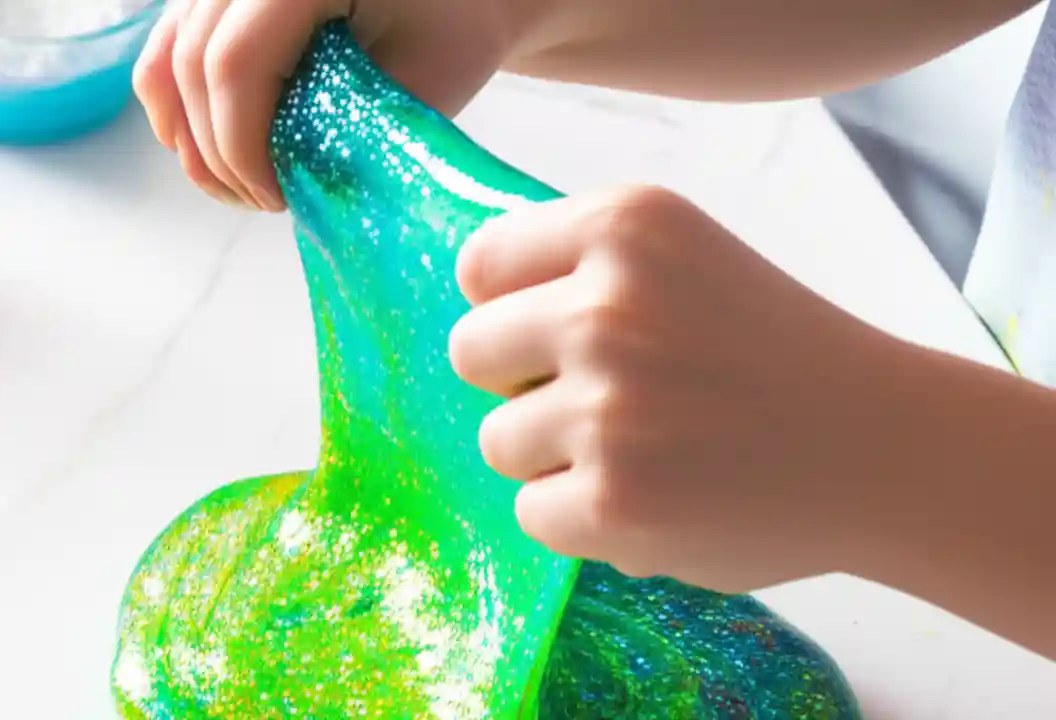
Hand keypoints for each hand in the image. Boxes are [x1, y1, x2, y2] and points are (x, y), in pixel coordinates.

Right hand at [133, 0, 517, 210]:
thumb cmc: (454, 32)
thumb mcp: (418, 85)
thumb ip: (351, 137)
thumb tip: (293, 196)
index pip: (235, 64)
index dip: (241, 146)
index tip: (276, 199)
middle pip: (193, 64)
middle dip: (219, 152)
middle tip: (267, 202)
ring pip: (169, 58)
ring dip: (192, 137)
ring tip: (242, 186)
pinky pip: (168, 47)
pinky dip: (174, 104)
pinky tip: (201, 150)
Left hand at [450, 186, 892, 592]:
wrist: (880, 447)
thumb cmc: (768, 353)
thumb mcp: (681, 258)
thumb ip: (578, 266)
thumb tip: (468, 304)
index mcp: (625, 226)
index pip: (478, 265)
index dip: (505, 308)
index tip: (551, 334)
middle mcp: (606, 307)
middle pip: (469, 353)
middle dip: (519, 383)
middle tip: (600, 399)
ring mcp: (606, 406)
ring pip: (498, 441)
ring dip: (554, 457)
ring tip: (643, 451)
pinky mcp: (613, 499)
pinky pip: (532, 512)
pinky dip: (582, 520)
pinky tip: (655, 499)